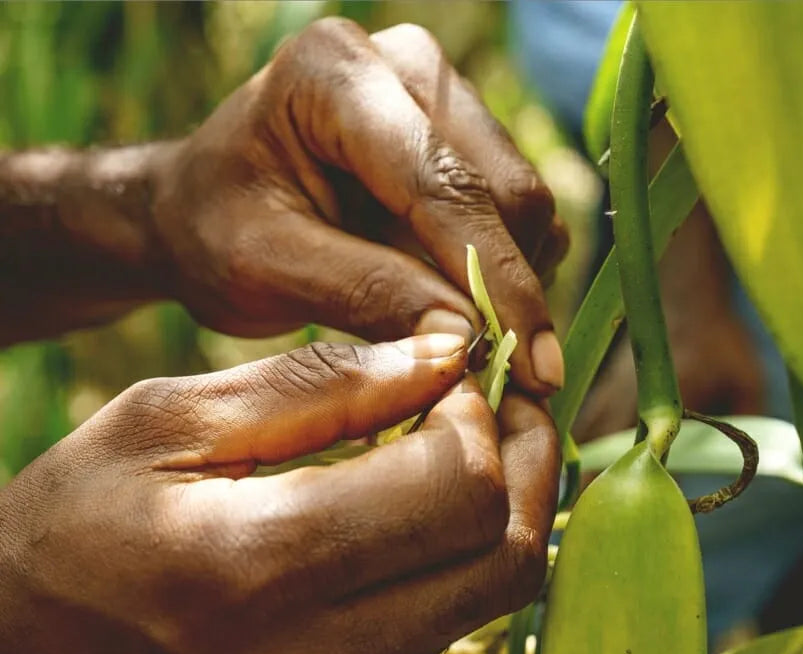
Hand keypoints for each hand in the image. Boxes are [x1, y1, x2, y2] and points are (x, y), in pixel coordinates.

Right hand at [0, 333, 558, 653]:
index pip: (456, 490)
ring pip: (488, 600)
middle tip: (499, 401)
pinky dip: (459, 554)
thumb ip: (315, 385)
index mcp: (254, 566)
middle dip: (526, 462)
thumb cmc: (67, 532)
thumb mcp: (166, 425)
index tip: (453, 373)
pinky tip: (422, 503)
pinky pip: (443, 628)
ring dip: (502, 508)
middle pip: (505, 560)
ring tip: (465, 440)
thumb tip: (442, 357)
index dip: (481, 415)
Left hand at [152, 18, 566, 394]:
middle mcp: (407, 66)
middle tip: (493, 373)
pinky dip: (502, 272)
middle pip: (506, 191)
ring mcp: (443, 96)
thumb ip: (365, 294)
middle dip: (508, 292)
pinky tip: (451, 300)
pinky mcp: (464, 136)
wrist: (201, 206)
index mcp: (336, 75)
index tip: (535, 369)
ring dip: (506, 285)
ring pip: (523, 206)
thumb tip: (469, 340)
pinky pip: (518, 215)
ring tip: (447, 333)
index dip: (497, 282)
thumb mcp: (266, 269)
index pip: (445, 186)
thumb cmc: (213, 232)